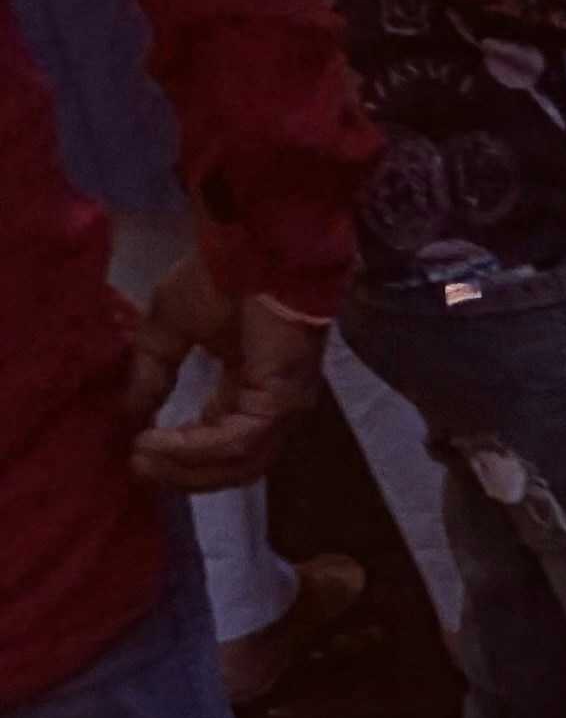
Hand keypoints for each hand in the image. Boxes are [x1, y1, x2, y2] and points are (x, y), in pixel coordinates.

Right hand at [126, 252, 327, 491]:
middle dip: (183, 472)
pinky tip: (158, 443)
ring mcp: (283, 408)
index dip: (182, 452)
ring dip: (186, 468)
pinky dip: (196, 449)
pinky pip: (237, 442)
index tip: (139, 453)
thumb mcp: (169, 327)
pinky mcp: (282, 402)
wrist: (252, 245)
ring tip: (142, 462)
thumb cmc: (220, 274)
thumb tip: (129, 413)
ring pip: (237, 463)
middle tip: (138, 470)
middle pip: (233, 464)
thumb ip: (152, 371)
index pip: (221, 438)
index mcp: (251, 386)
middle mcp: (273, 405)